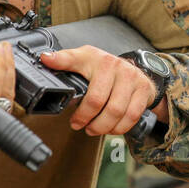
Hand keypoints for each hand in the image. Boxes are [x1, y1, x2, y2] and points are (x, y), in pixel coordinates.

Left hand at [40, 45, 168, 135]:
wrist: (135, 71)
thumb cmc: (105, 69)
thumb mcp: (85, 60)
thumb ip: (66, 61)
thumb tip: (45, 59)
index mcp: (96, 58)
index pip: (74, 60)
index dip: (60, 63)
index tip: (46, 62)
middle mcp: (115, 66)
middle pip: (97, 100)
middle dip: (85, 118)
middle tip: (78, 125)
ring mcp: (131, 78)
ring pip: (116, 111)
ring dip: (101, 126)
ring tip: (93, 129)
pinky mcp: (143, 91)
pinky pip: (131, 116)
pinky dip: (118, 128)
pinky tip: (110, 128)